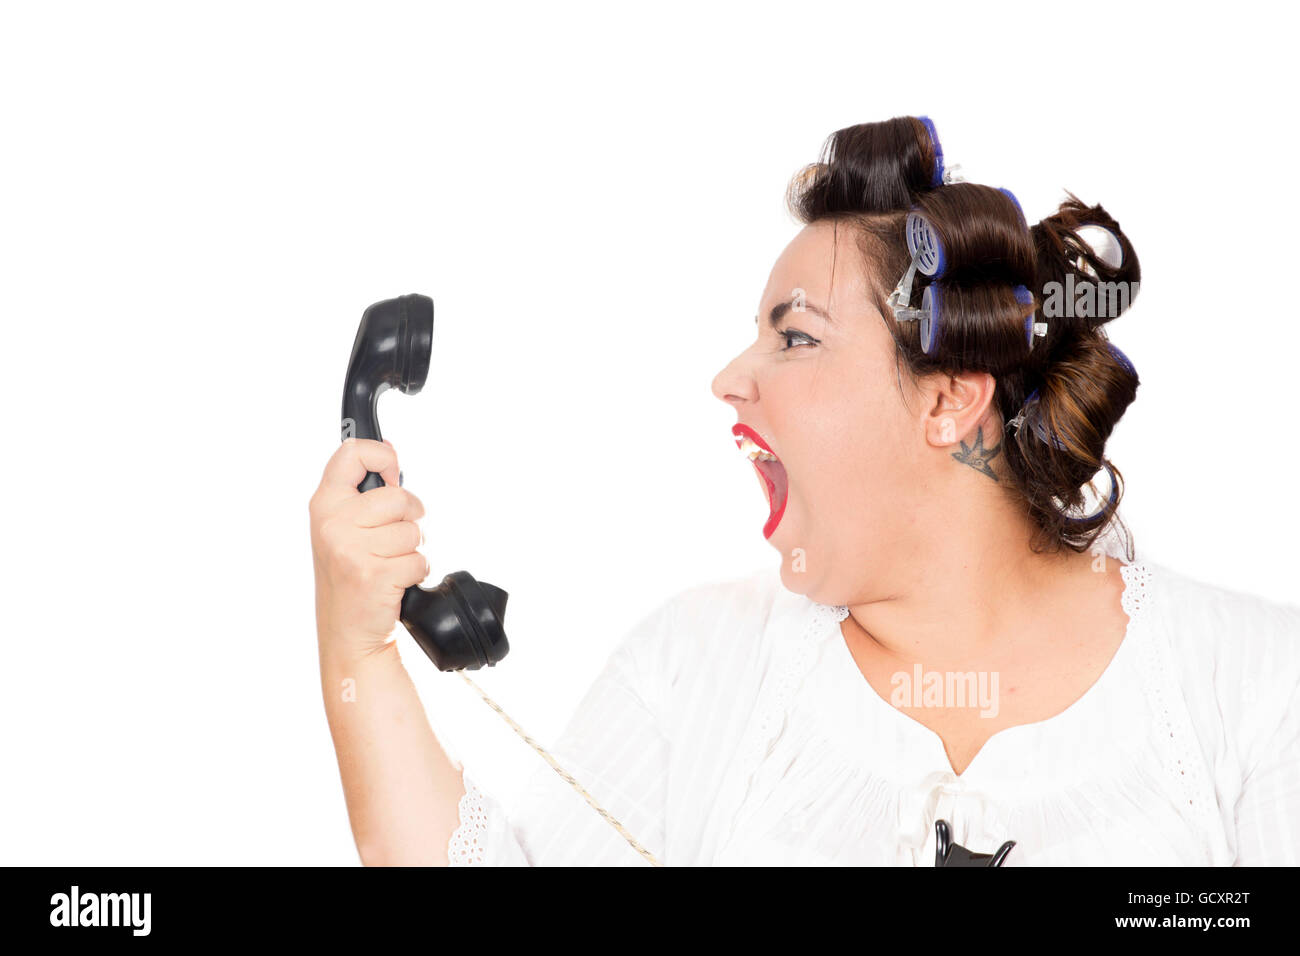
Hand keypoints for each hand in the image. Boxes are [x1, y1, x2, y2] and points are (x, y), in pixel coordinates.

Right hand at [310, 438, 427, 656]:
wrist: (348, 632)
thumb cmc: (353, 575)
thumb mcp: (343, 528)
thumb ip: (363, 494)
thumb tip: (392, 452)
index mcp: (325, 504)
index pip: (353, 453)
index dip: (383, 455)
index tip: (394, 473)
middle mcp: (333, 523)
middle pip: (400, 497)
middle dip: (410, 518)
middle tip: (391, 541)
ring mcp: (351, 549)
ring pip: (414, 530)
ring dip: (412, 549)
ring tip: (388, 564)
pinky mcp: (373, 574)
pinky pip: (420, 559)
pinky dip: (416, 572)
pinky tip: (394, 583)